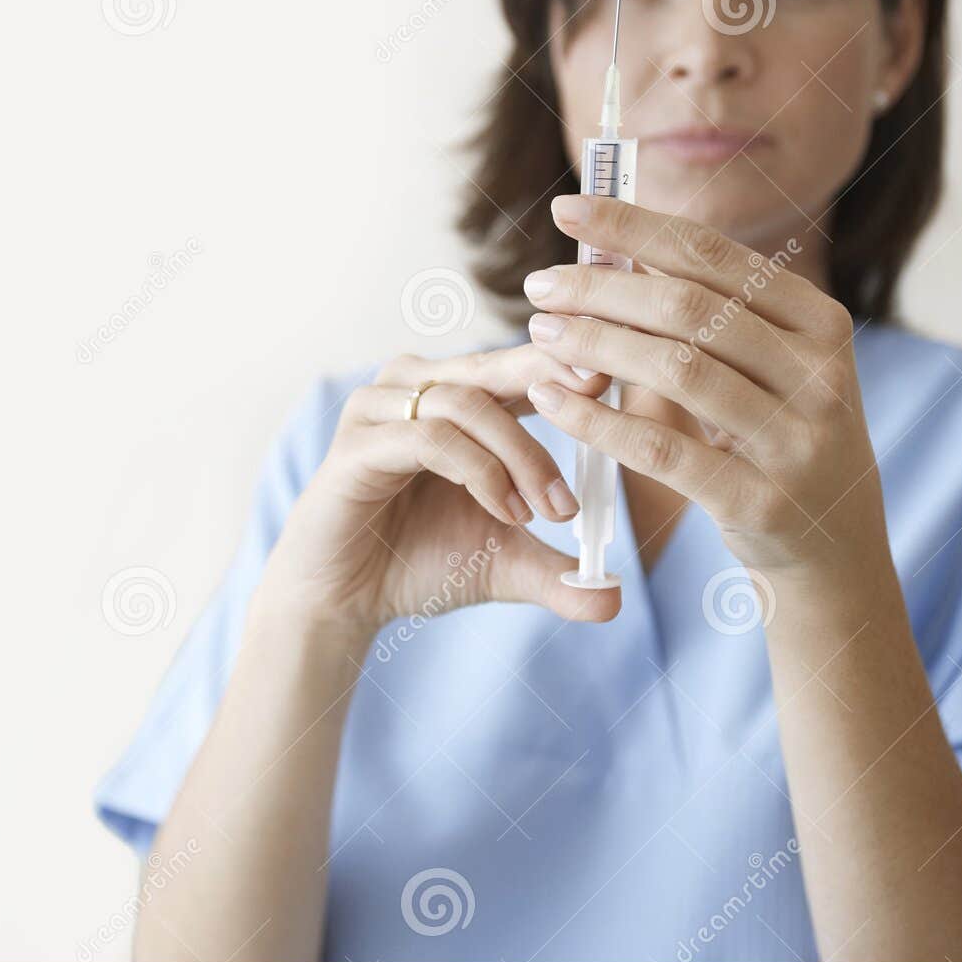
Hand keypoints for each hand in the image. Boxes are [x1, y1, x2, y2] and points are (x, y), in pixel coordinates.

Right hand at [259, 345, 621, 635]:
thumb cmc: (416, 562)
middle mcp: (412, 386)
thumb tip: (614, 597)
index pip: (517, 361)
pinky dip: (479, 471)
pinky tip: (505, 510)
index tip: (619, 381)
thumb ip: (558, 572)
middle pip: (496, 367)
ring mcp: (379, 409)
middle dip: (554, 387)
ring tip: (548, 511)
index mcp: (451, 395)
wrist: (342, 600)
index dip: (567, 362)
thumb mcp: (503, 563)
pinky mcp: (357, 444)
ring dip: (521, 455)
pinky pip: (431, 438)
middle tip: (601, 411)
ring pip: (469, 405)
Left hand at [521, 194, 888, 578]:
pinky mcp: (758, 500)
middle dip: (602, 288)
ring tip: (541, 331)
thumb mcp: (767, 370)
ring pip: (676, 370)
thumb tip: (618, 246)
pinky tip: (550, 401)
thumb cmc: (776, 442)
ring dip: (595, 343)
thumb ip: (710, 316)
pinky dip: (596, 420)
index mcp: (818, 323)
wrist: (832, 551)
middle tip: (539, 285)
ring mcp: (794, 440)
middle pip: (689, 308)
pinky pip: (661, 450)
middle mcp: (817, 374)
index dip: (634, 226)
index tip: (567, 207)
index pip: (714, 256)